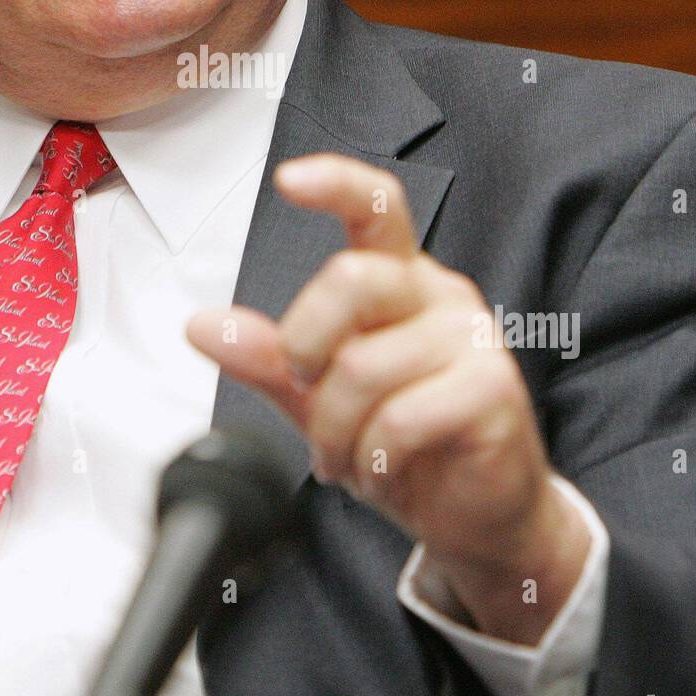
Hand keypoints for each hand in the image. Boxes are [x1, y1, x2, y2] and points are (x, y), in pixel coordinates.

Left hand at [185, 153, 590, 643]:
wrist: (477, 516)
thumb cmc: (407, 445)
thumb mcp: (320, 401)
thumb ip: (270, 360)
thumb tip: (201, 325)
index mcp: (400, 281)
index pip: (376, 208)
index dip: (336, 183)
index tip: (289, 179)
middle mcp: (439, 295)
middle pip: (351, 279)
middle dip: (304, 346)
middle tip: (307, 390)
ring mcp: (473, 338)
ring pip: (364, 366)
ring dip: (337, 430)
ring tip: (350, 456)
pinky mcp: (493, 389)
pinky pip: (401, 417)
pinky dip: (375, 457)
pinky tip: (384, 470)